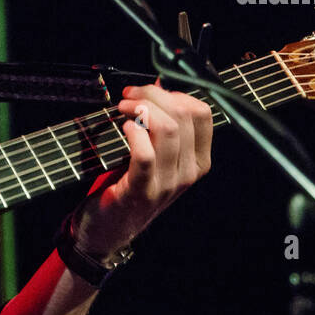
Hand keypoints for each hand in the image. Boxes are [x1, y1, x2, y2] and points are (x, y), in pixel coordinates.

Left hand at [70, 83, 212, 258]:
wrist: (111, 228)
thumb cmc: (131, 186)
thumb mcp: (156, 156)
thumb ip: (162, 125)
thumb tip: (158, 86)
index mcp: (198, 161)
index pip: (202, 114)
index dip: (174, 93)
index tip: (149, 91)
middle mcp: (188, 172)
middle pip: (183, 116)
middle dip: (152, 95)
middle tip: (128, 96)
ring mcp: (167, 184)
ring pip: (167, 130)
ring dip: (140, 109)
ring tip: (121, 108)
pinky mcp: (140, 191)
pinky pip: (144, 154)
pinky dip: (133, 133)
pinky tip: (122, 128)